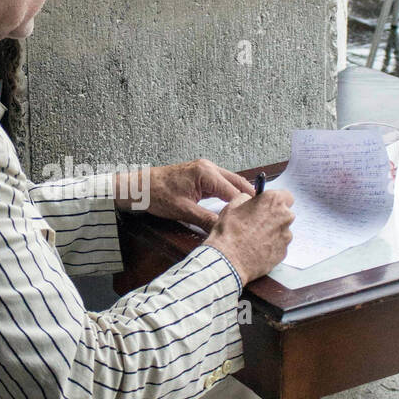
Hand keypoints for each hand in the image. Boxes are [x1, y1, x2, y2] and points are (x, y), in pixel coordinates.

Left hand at [114, 159, 254, 228]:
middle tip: (259, 216)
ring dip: (239, 196)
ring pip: (231, 183)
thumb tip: (224, 231)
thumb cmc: (157, 195)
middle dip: (248, 199)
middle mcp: (209, 167)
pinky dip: (229, 194)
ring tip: (248, 214)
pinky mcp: (201, 175)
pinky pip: (221, 184)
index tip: (254, 220)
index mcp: (206, 173)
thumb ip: (206, 220)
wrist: (139, 187)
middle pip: (238, 183)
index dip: (245, 207)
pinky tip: (233, 207)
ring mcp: (205, 169)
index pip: (234, 192)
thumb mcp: (183, 211)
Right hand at [205, 187, 294, 283]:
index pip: (286, 195)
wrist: (229, 261)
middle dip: (274, 217)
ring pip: (282, 231)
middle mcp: (284, 217)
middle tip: (257, 223)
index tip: (267, 205)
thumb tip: (248, 199)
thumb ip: (245, 198)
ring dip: (272, 233)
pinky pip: (279, 246)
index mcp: (273, 201)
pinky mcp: (284, 252)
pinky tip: (256, 249)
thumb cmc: (229, 233)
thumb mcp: (231, 207)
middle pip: (284, 214)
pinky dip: (271, 247)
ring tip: (254, 239)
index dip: (275, 201)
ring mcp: (286, 236)